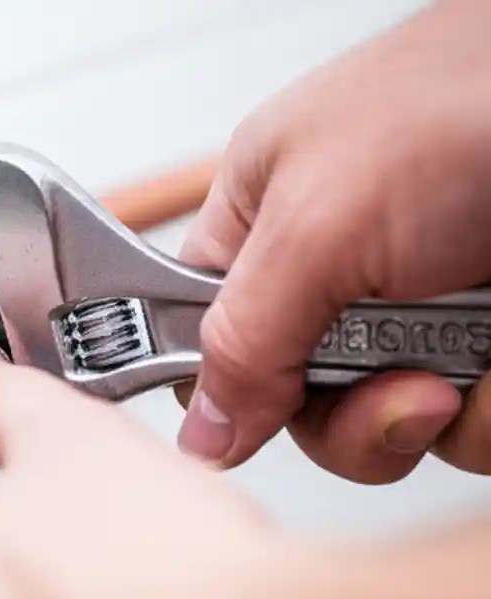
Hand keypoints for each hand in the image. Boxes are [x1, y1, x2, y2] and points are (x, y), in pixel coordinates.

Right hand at [175, 0, 490, 481]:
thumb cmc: (466, 96)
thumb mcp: (320, 222)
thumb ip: (244, 336)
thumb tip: (203, 435)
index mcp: (264, 222)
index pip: (203, 339)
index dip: (226, 389)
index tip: (265, 408)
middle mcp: (336, 274)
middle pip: (301, 408)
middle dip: (356, 420)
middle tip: (404, 386)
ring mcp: (418, 312)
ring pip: (394, 428)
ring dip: (439, 417)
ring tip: (475, 352)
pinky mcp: (482, 344)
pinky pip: (470, 426)